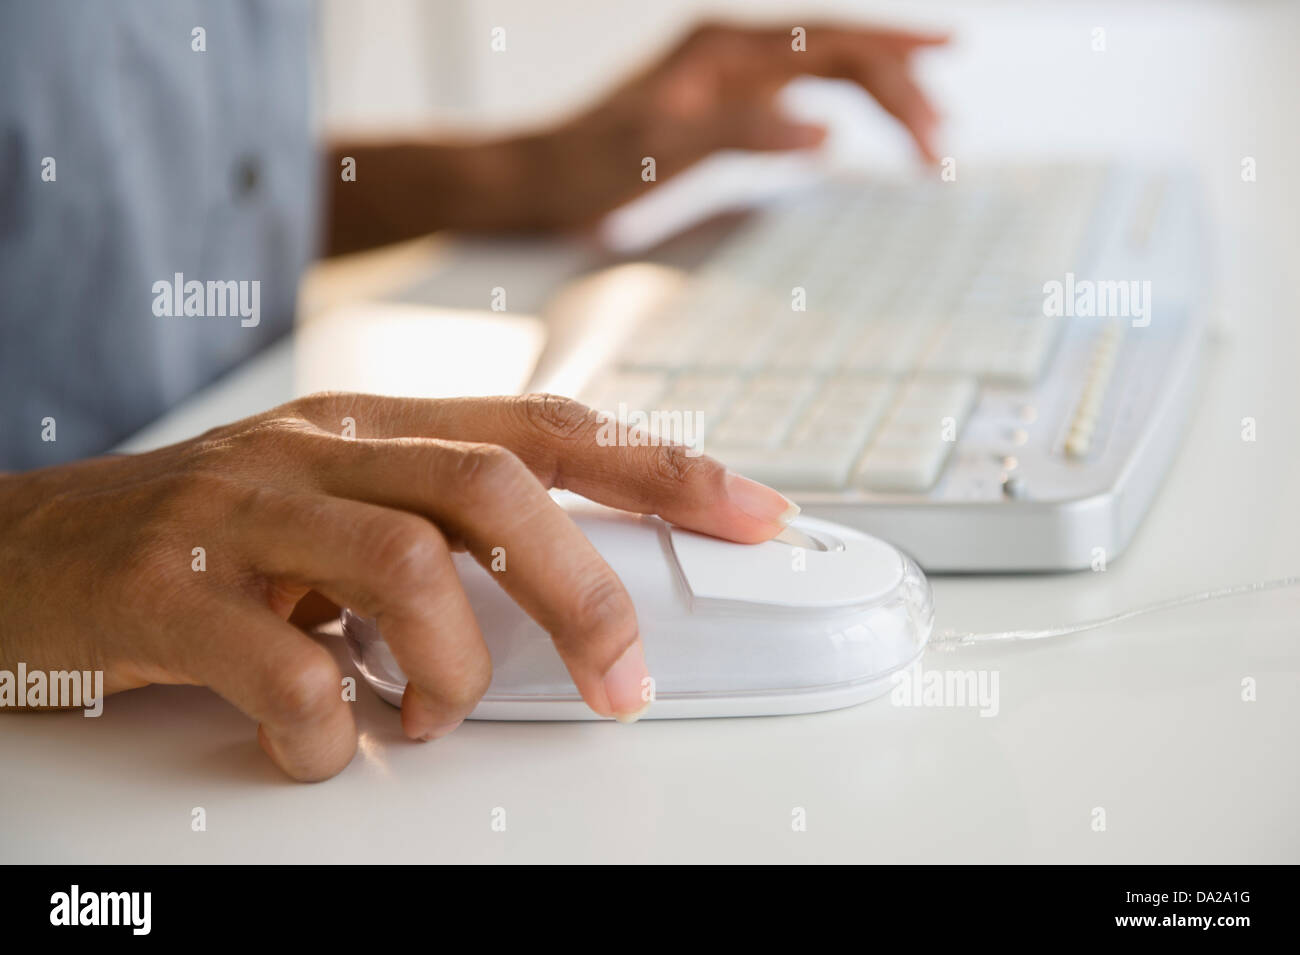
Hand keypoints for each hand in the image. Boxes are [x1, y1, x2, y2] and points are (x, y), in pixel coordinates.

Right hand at [0, 394, 796, 780]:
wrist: (19, 546)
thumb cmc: (200, 535)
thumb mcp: (330, 503)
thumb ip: (436, 527)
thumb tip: (565, 592)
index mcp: (373, 428)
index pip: (548, 426)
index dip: (662, 468)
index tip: (757, 513)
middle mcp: (320, 451)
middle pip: (499, 490)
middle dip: (585, 593)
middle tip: (622, 682)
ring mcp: (244, 513)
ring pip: (410, 570)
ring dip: (455, 670)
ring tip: (433, 715)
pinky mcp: (171, 592)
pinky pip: (290, 673)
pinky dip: (334, 732)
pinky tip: (326, 740)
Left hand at [531, 20, 947, 226]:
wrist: (536, 179)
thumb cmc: (586, 162)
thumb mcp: (659, 148)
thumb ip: (743, 131)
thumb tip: (826, 129)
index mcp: (723, 47)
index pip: (831, 40)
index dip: (896, 55)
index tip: (947, 79)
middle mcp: (732, 51)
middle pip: (840, 51)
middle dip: (900, 91)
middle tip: (943, 146)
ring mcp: (728, 76)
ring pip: (824, 72)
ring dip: (878, 100)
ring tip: (926, 137)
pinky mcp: (720, 106)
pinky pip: (795, 97)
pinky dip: (836, 111)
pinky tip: (853, 137)